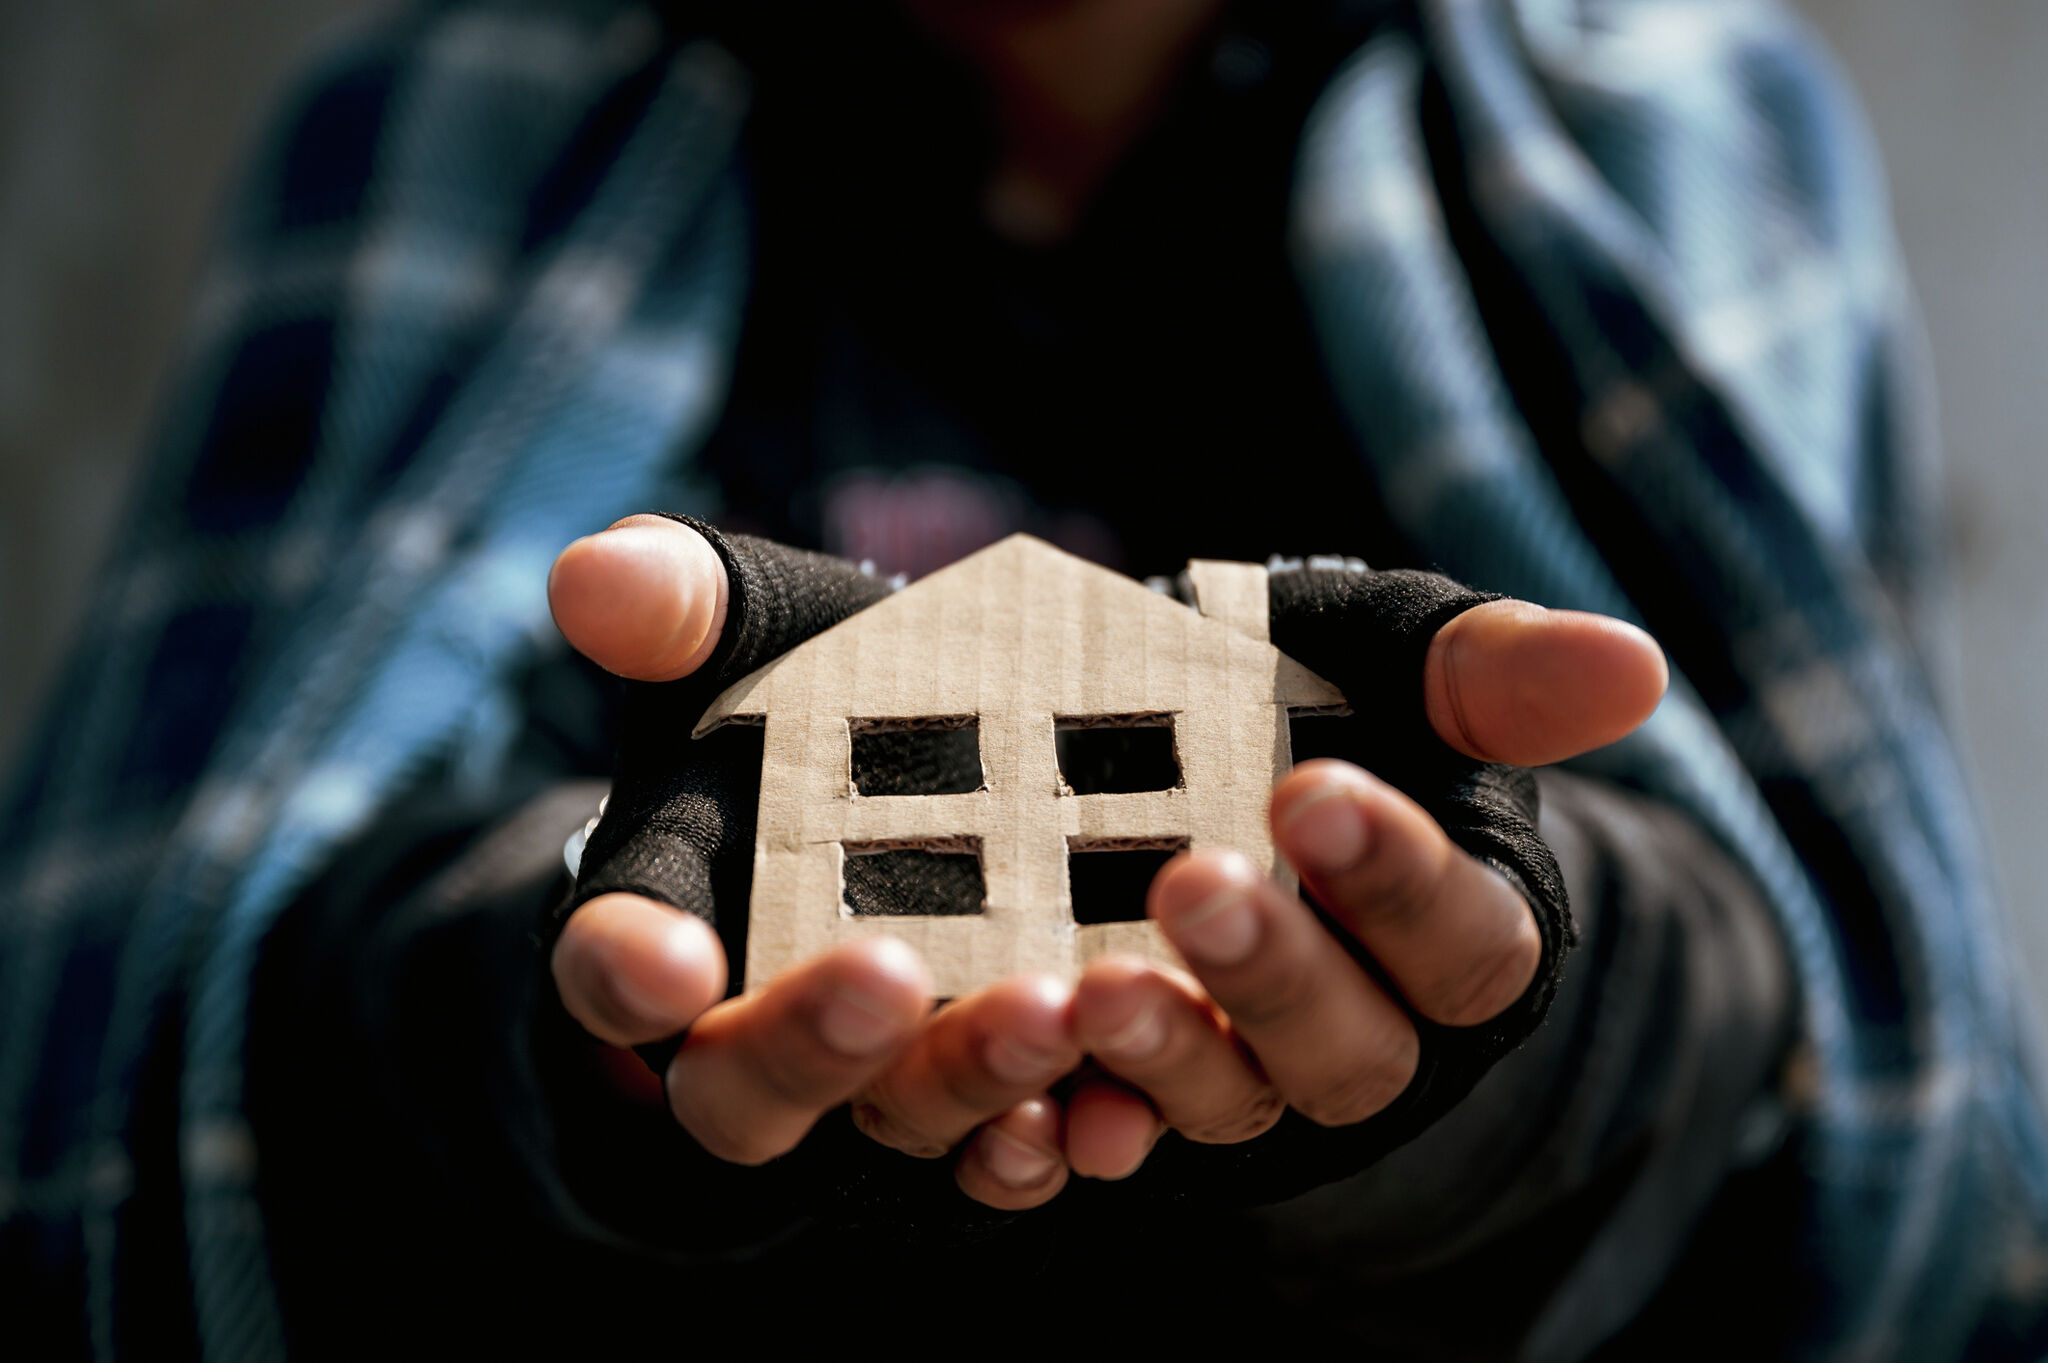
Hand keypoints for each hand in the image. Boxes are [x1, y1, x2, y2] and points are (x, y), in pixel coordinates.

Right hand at [547, 515, 1080, 1209]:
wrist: (932, 770)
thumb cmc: (807, 703)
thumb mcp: (742, 640)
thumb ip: (679, 610)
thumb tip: (592, 571)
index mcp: (662, 922)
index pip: (610, 962)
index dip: (626, 967)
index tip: (664, 960)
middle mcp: (752, 1036)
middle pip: (749, 1085)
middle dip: (813, 1037)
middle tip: (888, 967)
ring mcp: (872, 1086)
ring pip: (899, 1120)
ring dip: (968, 1077)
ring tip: (1047, 1008)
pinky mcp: (982, 1107)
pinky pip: (1007, 1151)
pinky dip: (1055, 1136)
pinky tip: (1107, 1107)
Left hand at [1061, 583, 1667, 1184]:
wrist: (1178, 745)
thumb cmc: (1317, 699)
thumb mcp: (1399, 664)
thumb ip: (1494, 676)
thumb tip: (1633, 667)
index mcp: (1453, 937)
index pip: (1465, 945)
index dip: (1397, 881)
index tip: (1310, 791)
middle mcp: (1363, 1032)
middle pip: (1350, 1052)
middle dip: (1274, 976)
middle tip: (1192, 884)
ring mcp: (1245, 1077)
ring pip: (1233, 1107)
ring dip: (1170, 1060)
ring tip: (1098, 989)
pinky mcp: (1133, 1097)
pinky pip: (1110, 1143)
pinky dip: (1072, 1134)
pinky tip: (1033, 1109)